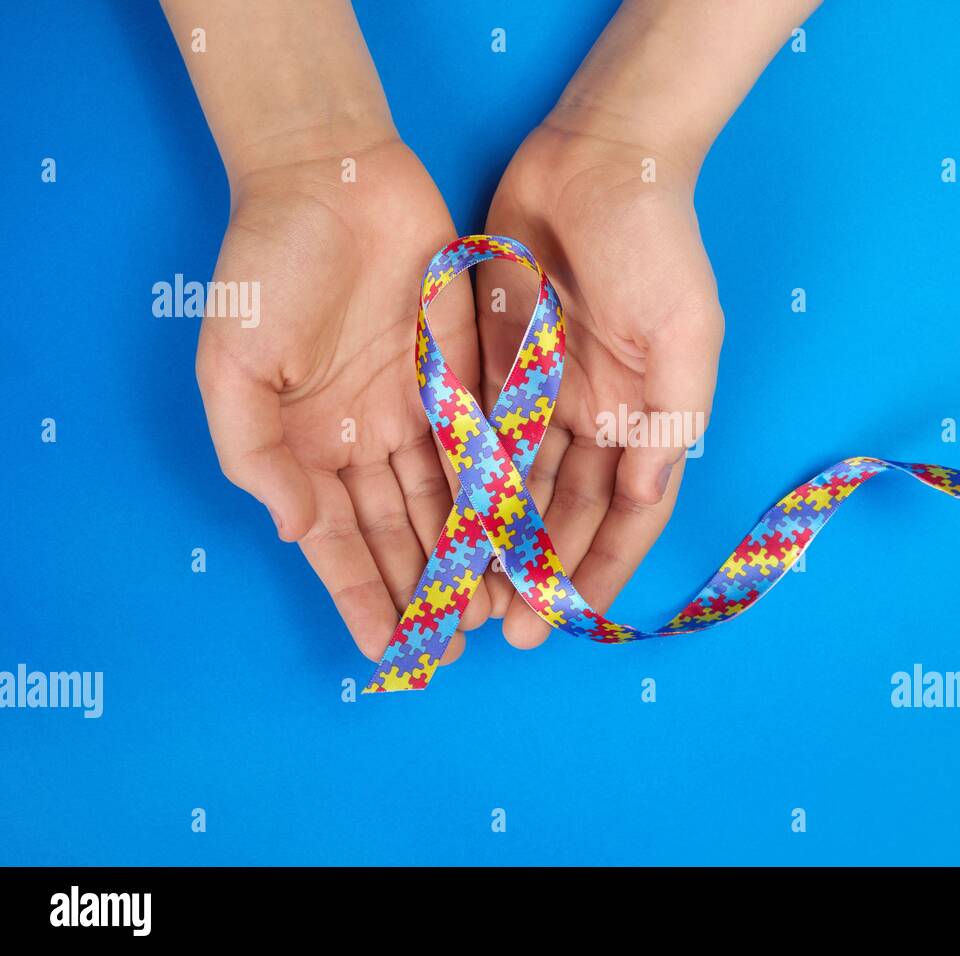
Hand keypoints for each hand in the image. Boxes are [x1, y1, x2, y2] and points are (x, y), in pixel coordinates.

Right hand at [197, 136, 488, 661]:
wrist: (330, 176)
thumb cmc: (267, 267)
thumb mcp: (233, 366)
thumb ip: (256, 455)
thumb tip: (296, 530)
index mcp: (304, 447)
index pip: (337, 541)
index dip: (361, 595)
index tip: (387, 652)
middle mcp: (364, 440)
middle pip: (400, 531)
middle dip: (425, 588)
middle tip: (456, 642)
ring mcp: (417, 410)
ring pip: (447, 501)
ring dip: (467, 556)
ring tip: (493, 608)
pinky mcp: (463, 375)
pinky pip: (484, 445)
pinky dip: (497, 493)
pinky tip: (515, 536)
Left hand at [474, 118, 723, 647]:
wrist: (598, 159)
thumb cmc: (657, 243)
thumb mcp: (685, 332)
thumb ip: (671, 416)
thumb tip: (649, 491)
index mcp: (649, 417)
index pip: (628, 513)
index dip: (602, 566)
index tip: (569, 616)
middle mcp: (598, 416)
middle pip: (568, 510)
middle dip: (542, 566)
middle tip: (506, 624)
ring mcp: (545, 392)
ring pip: (520, 482)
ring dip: (500, 536)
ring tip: (470, 589)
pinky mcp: (497, 363)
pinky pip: (480, 433)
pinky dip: (467, 479)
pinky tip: (444, 519)